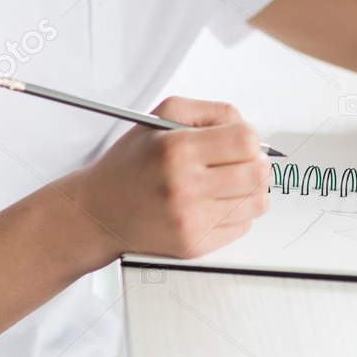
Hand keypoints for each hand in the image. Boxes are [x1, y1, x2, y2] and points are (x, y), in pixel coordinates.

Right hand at [70, 97, 271, 259]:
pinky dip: (236, 213)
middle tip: (238, 161)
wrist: (99, 211)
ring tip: (229, 183)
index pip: (245, 140)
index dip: (249, 138)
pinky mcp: (194, 245)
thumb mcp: (161, 118)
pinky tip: (214, 203)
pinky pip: (242, 226)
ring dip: (250, 189)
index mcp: (177, 149)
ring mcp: (191, 220)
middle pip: (257, 172)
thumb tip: (247, 127)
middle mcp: (184, 187)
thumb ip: (210, 111)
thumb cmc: (130, 164)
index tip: (238, 141)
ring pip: (257, 201)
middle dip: (254, 163)